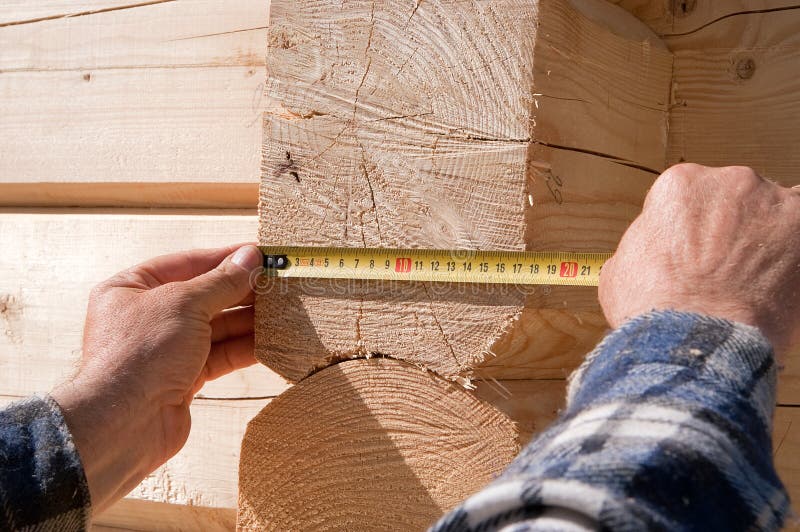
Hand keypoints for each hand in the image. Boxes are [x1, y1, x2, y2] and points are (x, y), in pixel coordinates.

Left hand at [51, 245, 262, 513]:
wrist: (123, 426)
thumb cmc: (141, 354)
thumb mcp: (185, 305)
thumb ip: (222, 281)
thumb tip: (251, 257)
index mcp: (132, 288)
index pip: (187, 262)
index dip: (226, 258)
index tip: (261, 254)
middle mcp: (147, 316)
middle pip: (205, 295)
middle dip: (242, 291)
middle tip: (280, 284)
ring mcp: (166, 349)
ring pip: (216, 327)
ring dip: (249, 320)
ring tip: (284, 310)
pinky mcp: (183, 378)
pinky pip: (220, 355)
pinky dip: (245, 347)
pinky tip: (272, 340)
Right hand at [599, 164, 799, 354]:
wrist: (694, 340)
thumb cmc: (654, 307)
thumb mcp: (620, 269)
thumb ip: (643, 246)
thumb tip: (653, 255)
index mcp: (680, 185)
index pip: (688, 197)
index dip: (687, 229)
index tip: (689, 252)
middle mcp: (729, 183)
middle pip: (732, 198)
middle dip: (727, 229)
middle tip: (719, 268)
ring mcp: (773, 203)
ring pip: (772, 212)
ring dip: (763, 237)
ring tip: (751, 278)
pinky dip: (794, 251)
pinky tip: (779, 278)